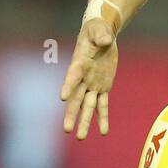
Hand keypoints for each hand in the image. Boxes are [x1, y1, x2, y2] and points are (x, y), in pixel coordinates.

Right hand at [60, 18, 118, 138]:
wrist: (101, 35)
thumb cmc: (97, 30)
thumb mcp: (99, 30)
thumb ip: (101, 35)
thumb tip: (106, 41)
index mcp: (80, 63)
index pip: (73, 76)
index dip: (68, 85)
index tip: (62, 97)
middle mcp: (83, 78)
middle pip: (75, 99)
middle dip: (71, 114)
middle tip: (66, 129)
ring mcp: (92, 85)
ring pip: (87, 106)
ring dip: (84, 122)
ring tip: (81, 137)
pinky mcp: (103, 88)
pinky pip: (103, 105)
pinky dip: (103, 118)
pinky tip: (103, 132)